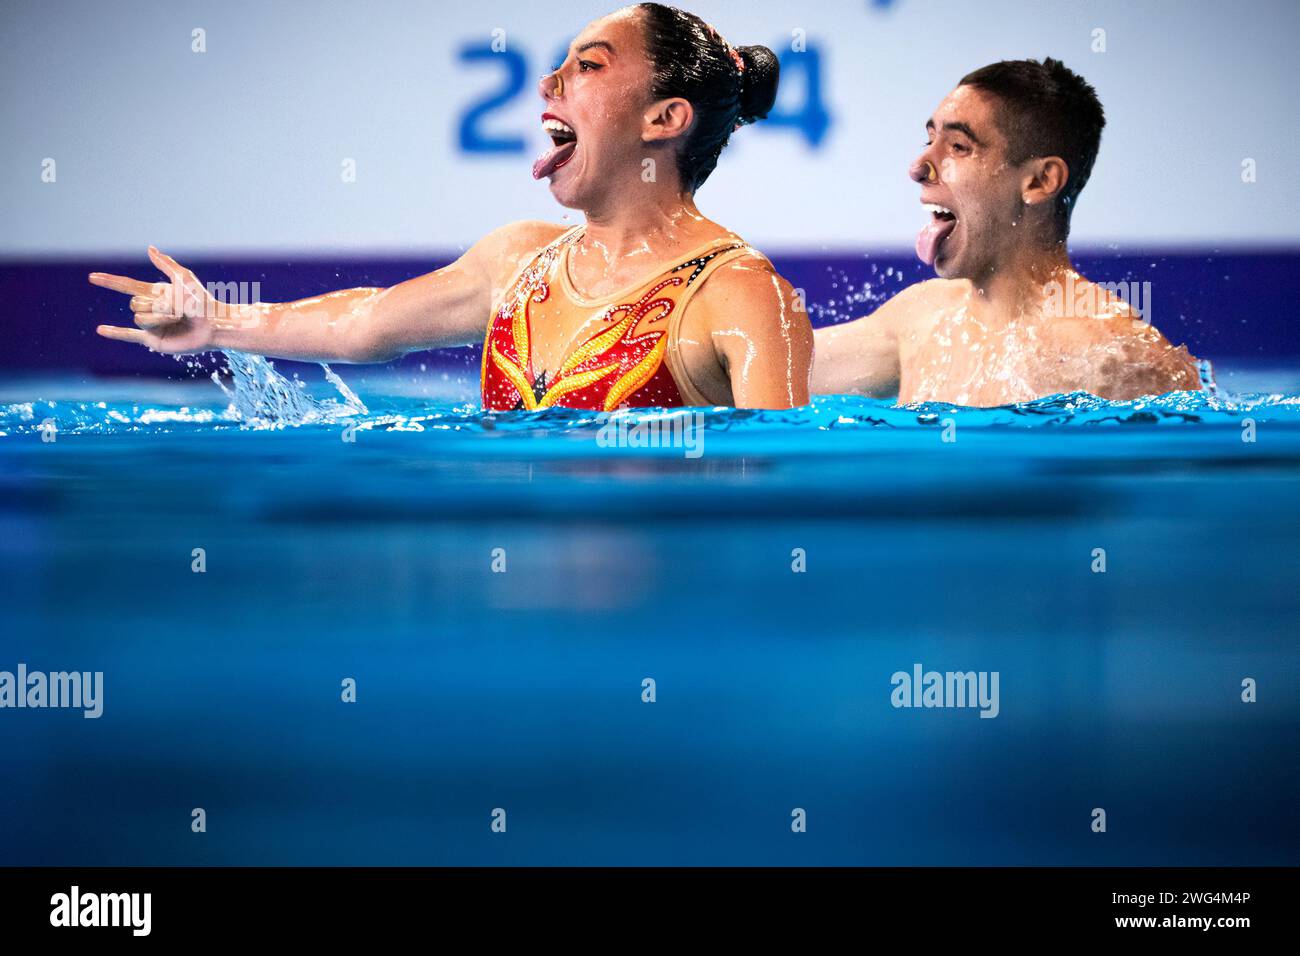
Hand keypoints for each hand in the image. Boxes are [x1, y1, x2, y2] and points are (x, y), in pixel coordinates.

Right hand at [90, 246, 221, 353]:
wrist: (212, 325)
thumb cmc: (202, 301)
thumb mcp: (183, 278)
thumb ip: (166, 264)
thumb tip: (150, 248)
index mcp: (156, 293)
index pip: (127, 286)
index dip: (110, 281)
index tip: (92, 277)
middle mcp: (151, 308)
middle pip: (135, 303)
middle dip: (156, 304)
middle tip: (178, 309)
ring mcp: (151, 325)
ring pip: (139, 317)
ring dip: (158, 317)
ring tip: (177, 319)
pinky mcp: (153, 339)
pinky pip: (129, 335)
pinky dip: (115, 333)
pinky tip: (100, 330)